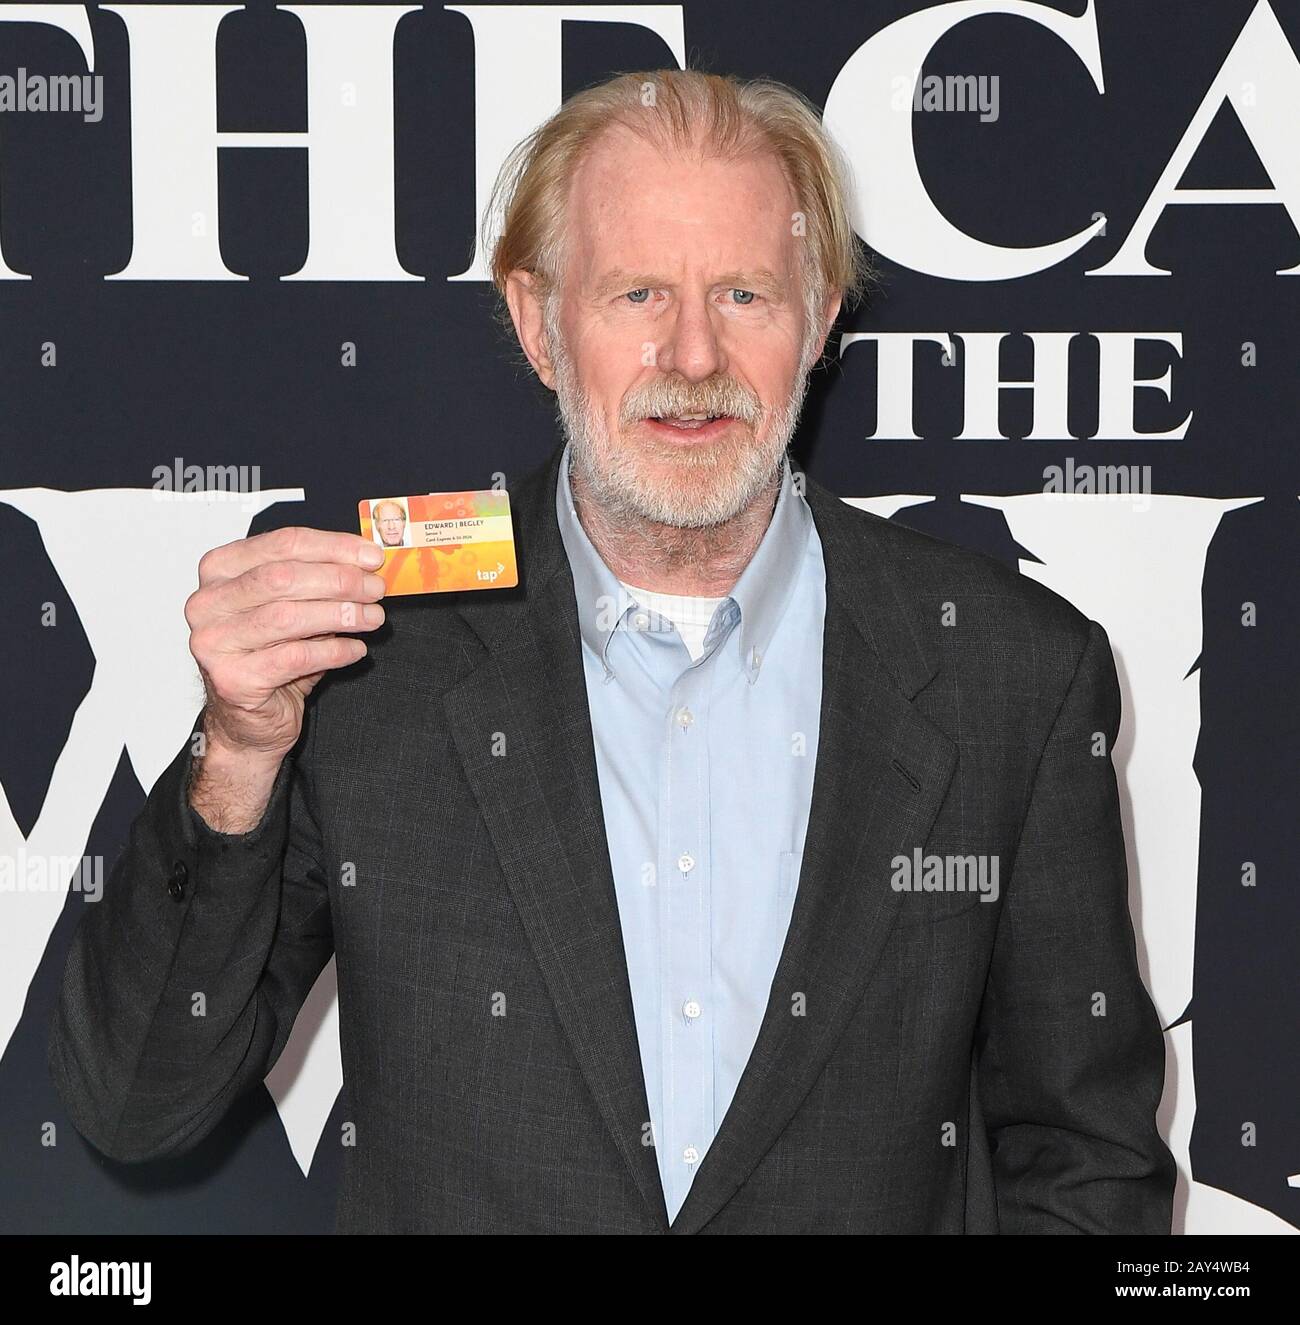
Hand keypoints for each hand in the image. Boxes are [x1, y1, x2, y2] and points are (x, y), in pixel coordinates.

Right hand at [185, 526, 386, 764]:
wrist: (248, 718)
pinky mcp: (232, 679)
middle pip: (283, 577)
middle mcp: (208, 603)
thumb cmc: (270, 656)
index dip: (334, 547)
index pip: (282, 544)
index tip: (372, 556)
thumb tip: (366, 563)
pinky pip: (294, 657)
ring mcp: (214, 642)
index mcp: (220, 570)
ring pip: (287, 616)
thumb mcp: (293, 608)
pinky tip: (356, 650)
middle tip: (376, 589)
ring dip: (340, 614)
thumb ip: (319, 580)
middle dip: (340, 581)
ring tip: (372, 618)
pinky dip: (333, 651)